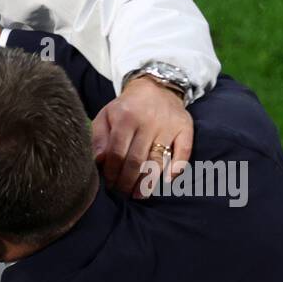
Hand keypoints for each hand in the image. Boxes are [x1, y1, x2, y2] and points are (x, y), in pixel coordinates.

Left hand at [91, 76, 193, 196]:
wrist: (155, 86)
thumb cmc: (126, 107)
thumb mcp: (106, 115)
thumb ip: (98, 137)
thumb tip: (97, 161)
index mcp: (125, 117)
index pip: (117, 152)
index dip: (112, 172)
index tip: (109, 183)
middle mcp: (148, 121)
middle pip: (137, 160)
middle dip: (128, 181)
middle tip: (123, 193)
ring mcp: (168, 125)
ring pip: (158, 160)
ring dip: (148, 182)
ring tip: (140, 194)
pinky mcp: (185, 127)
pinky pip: (184, 151)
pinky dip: (176, 168)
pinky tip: (166, 180)